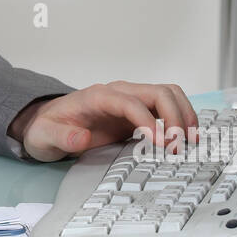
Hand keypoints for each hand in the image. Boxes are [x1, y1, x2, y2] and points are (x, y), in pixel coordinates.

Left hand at [19, 81, 197, 162]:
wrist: (48, 124)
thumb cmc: (47, 128)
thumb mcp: (45, 137)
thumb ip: (61, 137)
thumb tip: (81, 138)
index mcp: (97, 97)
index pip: (130, 102)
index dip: (148, 120)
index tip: (161, 142)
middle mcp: (118, 93)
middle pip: (156, 92)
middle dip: (174, 116)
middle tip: (180, 145)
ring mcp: (130, 100)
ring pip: (167, 94)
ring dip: (183, 114)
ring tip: (190, 140)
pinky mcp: (138, 112)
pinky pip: (166, 107)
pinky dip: (180, 118)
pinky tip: (185, 137)